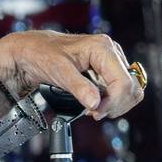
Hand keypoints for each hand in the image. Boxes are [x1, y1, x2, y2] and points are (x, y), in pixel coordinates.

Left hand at [0, 30, 144, 121]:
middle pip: (131, 87)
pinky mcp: (105, 69)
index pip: (123, 82)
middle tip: (95, 113)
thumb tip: (95, 104)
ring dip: (115, 104)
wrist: (31, 51)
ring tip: (94, 109)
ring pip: (129, 89)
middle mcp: (111, 52)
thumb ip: (78, 87)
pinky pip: (119, 89)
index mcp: (102, 48)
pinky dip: (110, 100)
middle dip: (115, 104)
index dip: (112, 102)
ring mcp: (110, 61)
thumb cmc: (42, 54)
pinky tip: (94, 104)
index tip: (95, 113)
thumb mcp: (59, 72)